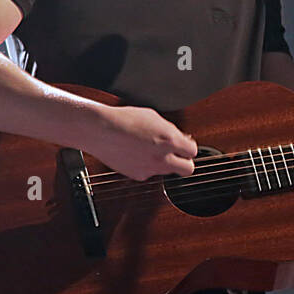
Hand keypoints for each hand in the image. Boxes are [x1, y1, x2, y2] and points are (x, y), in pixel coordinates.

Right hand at [83, 104, 198, 179]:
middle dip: (185, 162)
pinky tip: (137, 154)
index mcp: (169, 140)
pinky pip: (150, 173)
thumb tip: (181, 138)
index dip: (188, 147)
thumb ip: (171, 130)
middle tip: (178, 156)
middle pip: (187, 169)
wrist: (101, 130)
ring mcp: (150, 169)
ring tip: (151, 150)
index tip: (184, 145)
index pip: (192, 151)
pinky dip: (147, 166)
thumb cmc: (125, 120)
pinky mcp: (137, 175)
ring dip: (165, 163)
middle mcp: (162, 158)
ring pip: (168, 171)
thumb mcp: (154, 117)